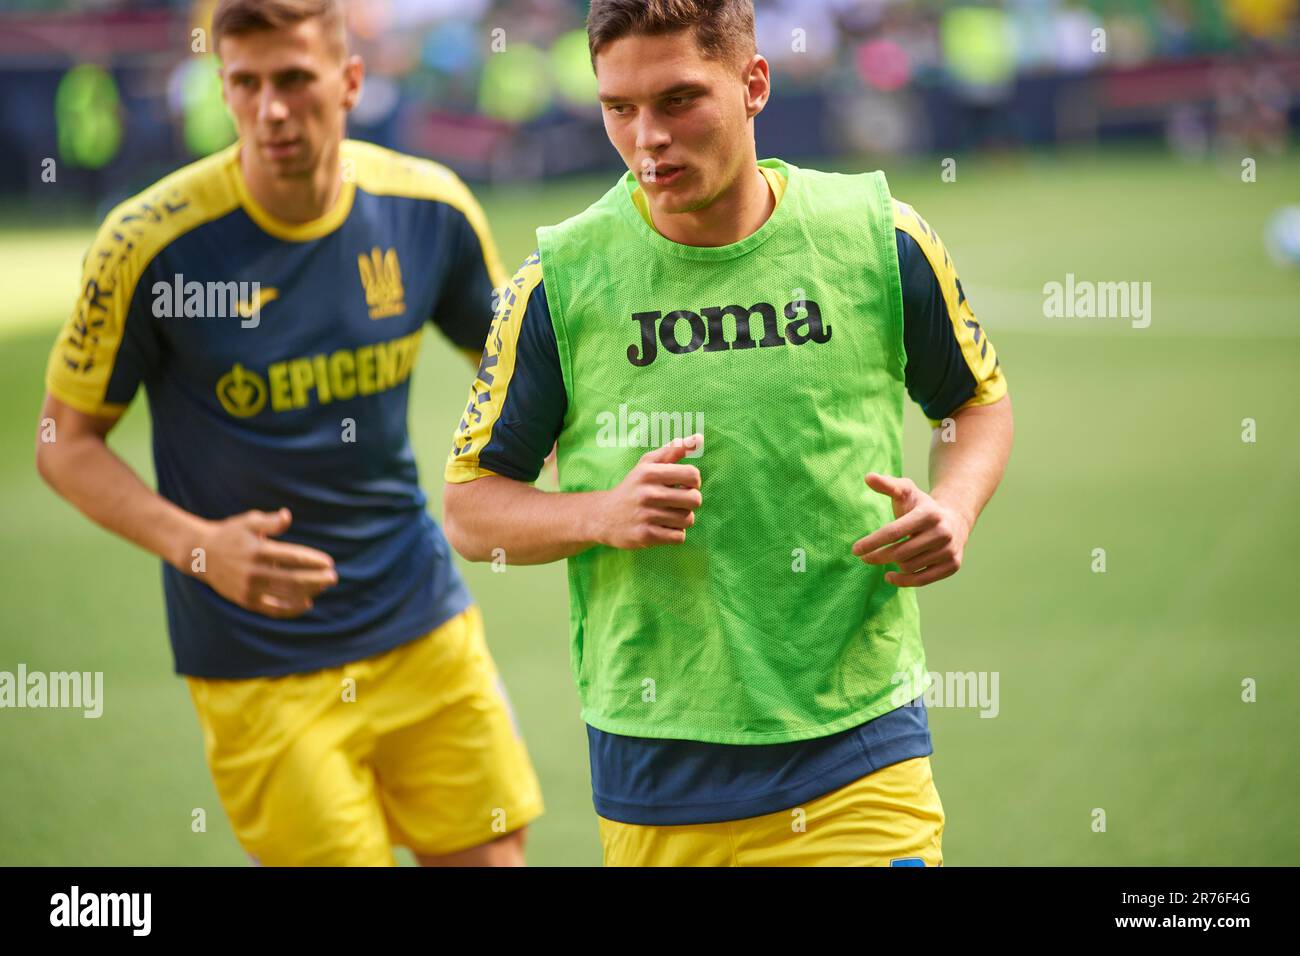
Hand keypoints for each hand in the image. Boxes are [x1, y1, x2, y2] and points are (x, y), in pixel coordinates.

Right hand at [189, 508, 338, 618]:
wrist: (201, 555)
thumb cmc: (231, 534)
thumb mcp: (249, 521)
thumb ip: (270, 521)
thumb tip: (287, 516)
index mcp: (258, 551)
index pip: (293, 558)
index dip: (314, 561)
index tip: (329, 563)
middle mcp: (254, 572)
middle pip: (293, 579)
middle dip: (317, 579)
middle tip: (334, 577)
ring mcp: (249, 589)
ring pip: (286, 596)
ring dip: (308, 592)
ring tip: (323, 587)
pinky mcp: (246, 601)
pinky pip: (273, 610)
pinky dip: (291, 609)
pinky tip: (306, 603)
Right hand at [593, 434, 702, 549]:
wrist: (603, 516)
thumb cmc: (633, 487)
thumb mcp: (647, 465)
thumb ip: (674, 450)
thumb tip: (699, 438)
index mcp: (649, 472)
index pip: (693, 475)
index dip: (694, 482)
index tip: (682, 485)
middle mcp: (647, 493)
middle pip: (695, 499)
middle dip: (690, 502)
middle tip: (677, 503)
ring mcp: (646, 515)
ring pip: (688, 519)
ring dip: (682, 519)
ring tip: (666, 515)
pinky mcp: (645, 536)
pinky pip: (679, 537)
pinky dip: (675, 534)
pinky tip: (662, 528)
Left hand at [851, 473, 970, 586]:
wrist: (954, 520)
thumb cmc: (921, 506)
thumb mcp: (906, 492)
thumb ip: (887, 485)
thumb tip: (868, 477)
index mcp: (929, 513)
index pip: (894, 532)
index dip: (872, 542)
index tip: (855, 550)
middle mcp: (943, 532)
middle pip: (900, 552)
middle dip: (877, 556)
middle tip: (864, 558)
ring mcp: (949, 550)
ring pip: (909, 566)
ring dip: (892, 565)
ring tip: (886, 558)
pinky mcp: (953, 565)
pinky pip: (922, 580)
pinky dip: (904, 582)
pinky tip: (890, 576)